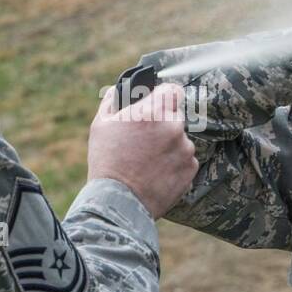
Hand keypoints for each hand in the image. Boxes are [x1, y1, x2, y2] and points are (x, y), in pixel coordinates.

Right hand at [87, 83, 199, 219]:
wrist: (119, 201)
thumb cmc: (107, 162)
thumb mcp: (101, 125)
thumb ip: (112, 101)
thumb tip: (118, 90)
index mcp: (152, 112)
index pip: (172, 90)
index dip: (164, 96)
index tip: (158, 103)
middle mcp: (174, 127)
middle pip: (176, 116)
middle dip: (163, 124)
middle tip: (146, 140)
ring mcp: (185, 149)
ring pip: (181, 139)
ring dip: (170, 145)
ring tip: (148, 161)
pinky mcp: (191, 169)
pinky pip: (186, 159)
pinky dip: (175, 164)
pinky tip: (157, 172)